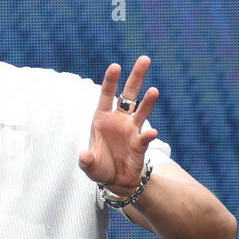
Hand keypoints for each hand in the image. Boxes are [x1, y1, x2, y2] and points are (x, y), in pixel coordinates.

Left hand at [78, 55, 159, 192]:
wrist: (116, 180)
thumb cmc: (99, 166)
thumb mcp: (89, 165)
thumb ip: (86, 160)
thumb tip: (84, 156)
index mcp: (102, 118)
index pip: (106, 94)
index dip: (111, 80)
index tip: (116, 66)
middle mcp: (119, 119)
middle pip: (129, 94)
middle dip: (136, 77)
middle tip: (145, 59)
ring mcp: (131, 129)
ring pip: (141, 110)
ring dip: (147, 102)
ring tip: (154, 91)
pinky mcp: (141, 143)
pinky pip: (145, 136)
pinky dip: (149, 134)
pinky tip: (152, 132)